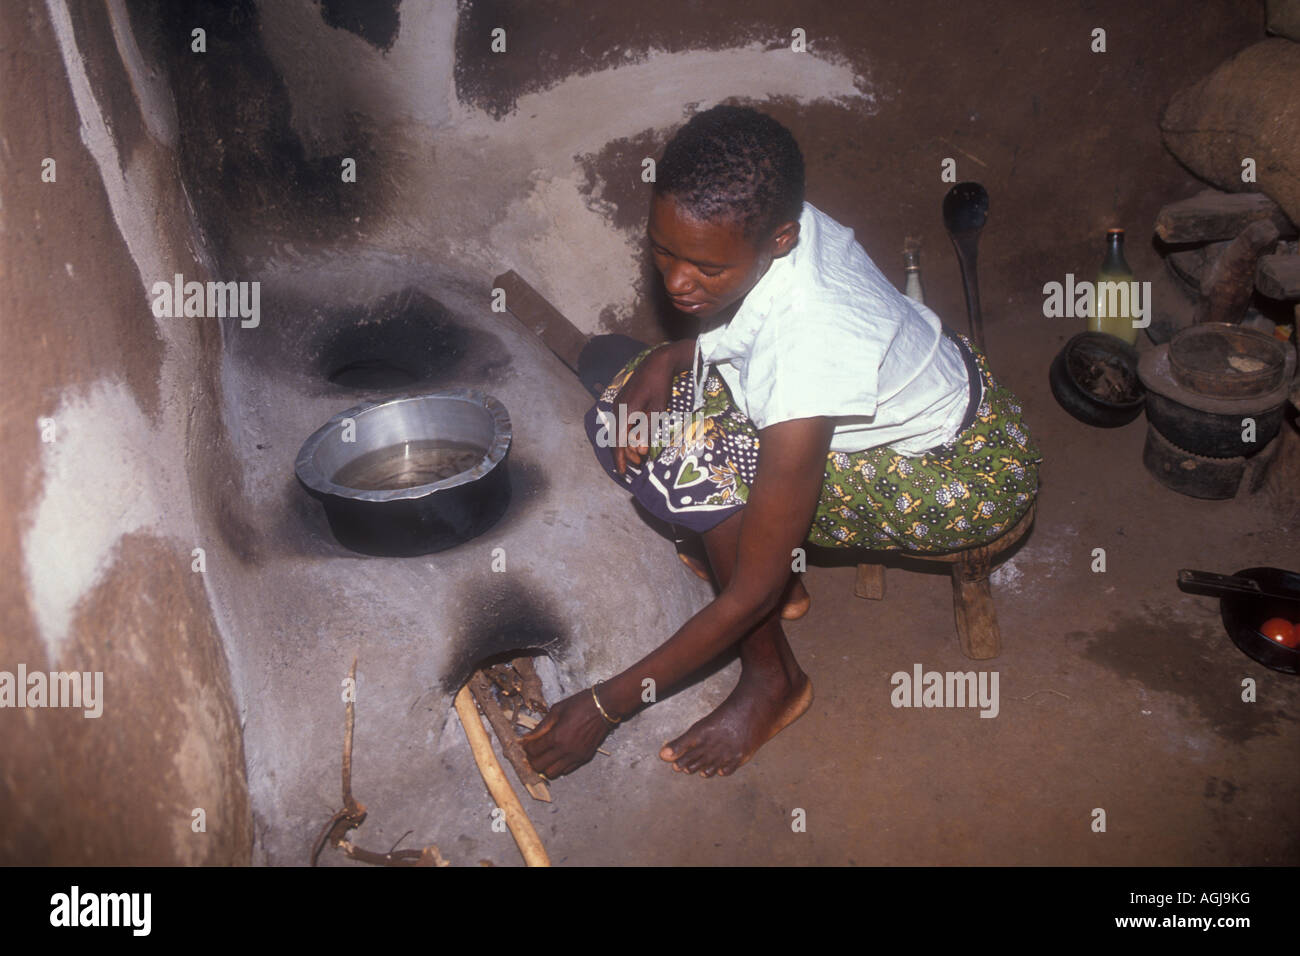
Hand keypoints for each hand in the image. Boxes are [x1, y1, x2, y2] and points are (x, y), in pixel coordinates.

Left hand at [520, 689, 613, 777]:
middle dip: (533, 759)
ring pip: (552, 773)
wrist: (605, 707)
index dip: (526, 748)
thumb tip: (529, 736)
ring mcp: (576, 756)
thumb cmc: (581, 704)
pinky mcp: (584, 758)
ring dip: (545, 766)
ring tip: (545, 755)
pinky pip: (566, 770)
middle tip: (533, 751)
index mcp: (556, 736)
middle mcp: (565, 750)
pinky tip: (559, 755)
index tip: (526, 743)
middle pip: (539, 766)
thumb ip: (542, 726)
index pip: (533, 751)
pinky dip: (559, 766)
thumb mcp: (557, 710)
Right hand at [611, 349, 674, 475]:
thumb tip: (641, 450)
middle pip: (616, 438)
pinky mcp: (622, 401)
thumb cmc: (660, 385)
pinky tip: (635, 438)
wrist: (657, 362)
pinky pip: (621, 422)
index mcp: (625, 412)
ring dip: (627, 444)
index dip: (620, 458)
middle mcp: (617, 408)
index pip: (619, 441)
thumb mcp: (658, 410)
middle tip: (638, 465)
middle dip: (626, 453)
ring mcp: (618, 404)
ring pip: (618, 430)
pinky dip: (627, 433)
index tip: (622, 472)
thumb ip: (648, 430)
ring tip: (639, 454)